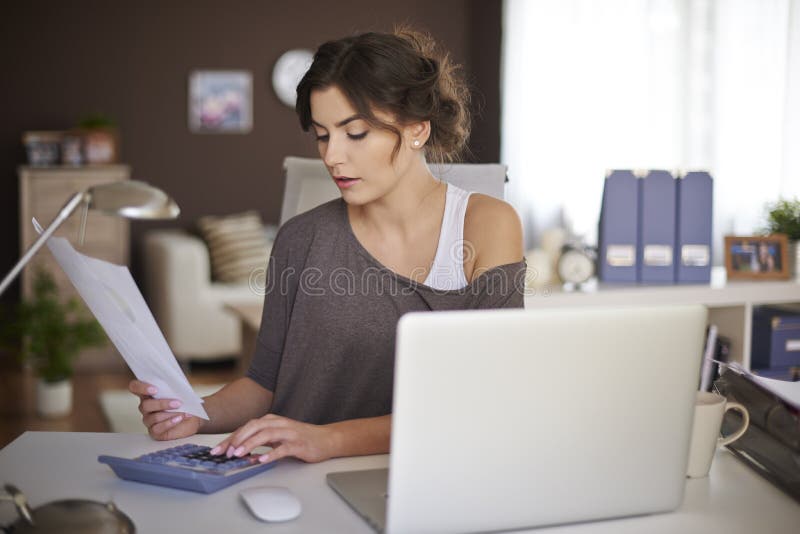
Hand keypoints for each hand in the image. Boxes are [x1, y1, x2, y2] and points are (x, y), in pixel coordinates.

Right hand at [128, 379, 201, 440]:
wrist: (192, 420)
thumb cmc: (184, 403)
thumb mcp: (180, 392)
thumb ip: (174, 386)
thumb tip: (176, 384)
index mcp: (148, 393)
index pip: (135, 387)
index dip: (140, 387)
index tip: (155, 389)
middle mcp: (146, 406)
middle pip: (145, 405)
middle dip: (162, 404)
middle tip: (178, 403)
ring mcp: (148, 420)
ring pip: (154, 417)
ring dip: (171, 414)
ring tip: (183, 412)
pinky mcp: (154, 431)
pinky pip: (157, 428)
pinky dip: (170, 423)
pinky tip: (179, 419)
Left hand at [210, 414, 334, 463]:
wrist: (326, 439)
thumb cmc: (301, 438)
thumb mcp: (278, 436)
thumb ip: (260, 440)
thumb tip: (239, 450)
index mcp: (272, 421)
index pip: (247, 427)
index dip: (231, 438)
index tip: (218, 450)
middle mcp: (279, 423)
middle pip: (254, 426)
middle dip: (237, 439)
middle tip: (225, 452)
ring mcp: (289, 432)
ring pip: (266, 435)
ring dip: (250, 444)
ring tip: (238, 454)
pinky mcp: (299, 443)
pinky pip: (283, 448)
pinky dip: (271, 454)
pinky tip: (262, 460)